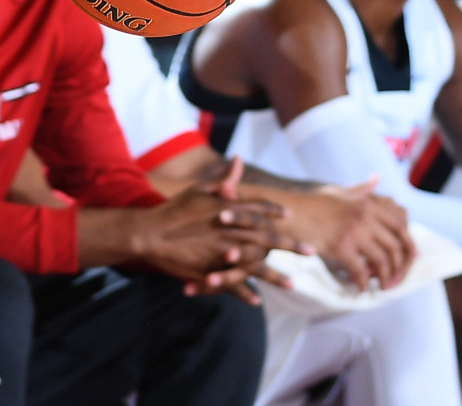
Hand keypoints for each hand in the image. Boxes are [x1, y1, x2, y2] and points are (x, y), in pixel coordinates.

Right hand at [130, 166, 305, 303]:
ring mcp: (222, 253)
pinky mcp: (210, 270)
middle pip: (267, 239)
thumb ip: (222, 179)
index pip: (259, 209)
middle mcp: (230, 231)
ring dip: (274, 276)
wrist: (149, 234)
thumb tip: (239, 160)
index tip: (288, 214)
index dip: (274, 211)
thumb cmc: (173, 209)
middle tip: (312, 252)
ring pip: (255, 266)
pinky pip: (231, 285)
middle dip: (291, 246)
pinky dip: (244, 293)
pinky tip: (257, 301)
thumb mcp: (198, 189)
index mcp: (228, 210)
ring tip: (292, 284)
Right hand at [282, 178, 415, 291]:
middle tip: (396, 280)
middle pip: (395, 246)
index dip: (409, 245)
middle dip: (400, 267)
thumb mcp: (340, 191)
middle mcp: (365, 216)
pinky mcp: (340, 247)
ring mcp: (354, 232)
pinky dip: (363, 284)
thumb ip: (361, 189)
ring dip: (385, 278)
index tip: (410, 259)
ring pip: (382, 261)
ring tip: (381, 287)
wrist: (287, 212)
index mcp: (369, 203)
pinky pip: (360, 271)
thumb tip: (376, 178)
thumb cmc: (312, 203)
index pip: (401, 225)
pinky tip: (361, 290)